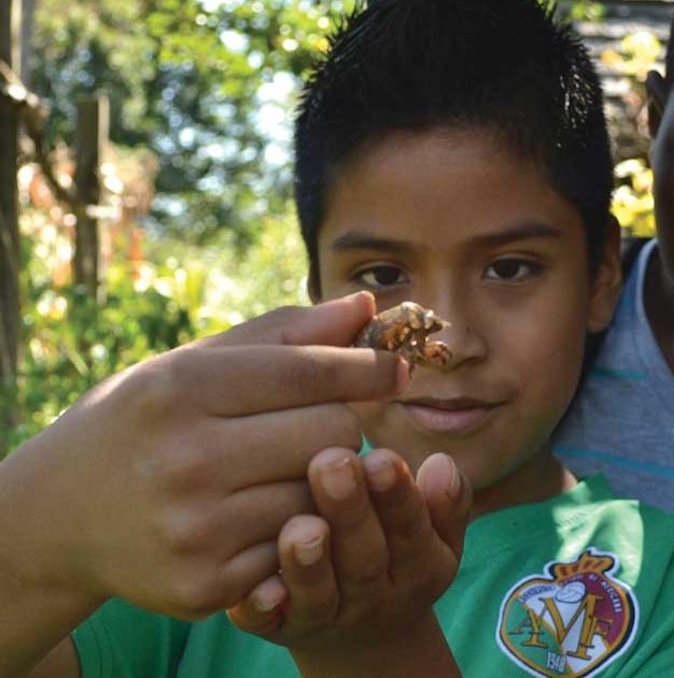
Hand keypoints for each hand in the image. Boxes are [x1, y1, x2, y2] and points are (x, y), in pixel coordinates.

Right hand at [0, 292, 407, 675]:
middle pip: (336, 433)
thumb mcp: (195, 362)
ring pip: (326, 493)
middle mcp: (186, 459)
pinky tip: (258, 515)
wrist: (60, 514)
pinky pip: (300, 546)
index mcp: (183, 388)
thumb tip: (366, 308)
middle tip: (315, 425)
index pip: (311, 372)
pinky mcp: (207, 584)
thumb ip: (285, 333)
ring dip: (321, 479)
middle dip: (341, 424)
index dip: (367, 368)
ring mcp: (196, 529)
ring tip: (278, 470)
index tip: (394, 368)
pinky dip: (294, 528)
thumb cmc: (145, 420)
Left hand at [228, 448, 470, 676]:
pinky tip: (258, 587)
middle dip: (349, 511)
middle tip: (331, 462)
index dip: (397, 497)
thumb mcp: (437, 536)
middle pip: (363, 558)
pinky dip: (262, 608)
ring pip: (317, 593)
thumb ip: (446, 501)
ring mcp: (323, 616)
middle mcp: (372, 596)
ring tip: (301, 526)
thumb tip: (441, 462)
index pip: (411, 529)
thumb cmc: (396, 554)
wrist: (364, 638)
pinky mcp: (277, 628)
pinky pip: (268, 624)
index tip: (381, 457)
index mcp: (417, 566)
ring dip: (309, 561)